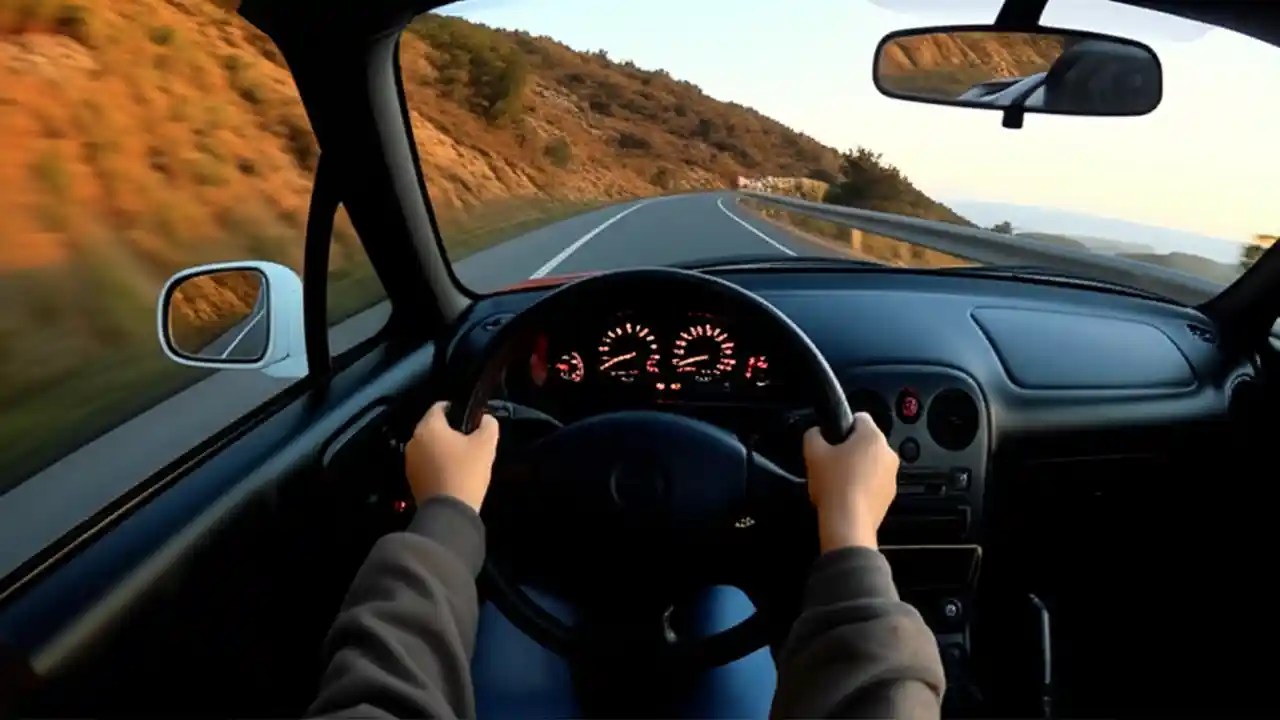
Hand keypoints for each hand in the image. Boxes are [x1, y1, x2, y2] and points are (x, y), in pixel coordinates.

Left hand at [405, 401, 499, 511]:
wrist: (449, 512)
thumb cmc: (466, 472)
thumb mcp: (486, 444)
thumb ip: (488, 424)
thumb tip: (485, 418)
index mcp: (429, 427)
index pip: (440, 406)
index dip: (456, 409)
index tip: (470, 420)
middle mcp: (413, 440)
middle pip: (433, 427)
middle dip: (449, 431)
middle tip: (468, 441)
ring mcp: (409, 460)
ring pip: (428, 446)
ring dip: (442, 448)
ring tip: (460, 459)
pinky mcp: (410, 478)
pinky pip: (425, 463)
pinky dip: (436, 464)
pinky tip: (450, 473)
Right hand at [803, 413, 898, 551]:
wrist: (848, 523)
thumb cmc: (833, 484)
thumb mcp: (812, 452)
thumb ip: (813, 434)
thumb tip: (816, 433)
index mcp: (873, 437)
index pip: (859, 417)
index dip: (842, 425)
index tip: (830, 439)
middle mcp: (888, 453)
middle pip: (866, 442)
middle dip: (850, 449)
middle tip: (830, 462)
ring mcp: (892, 476)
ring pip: (871, 463)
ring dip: (857, 468)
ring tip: (837, 481)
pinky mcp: (890, 496)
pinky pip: (875, 482)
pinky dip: (863, 485)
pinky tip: (846, 495)